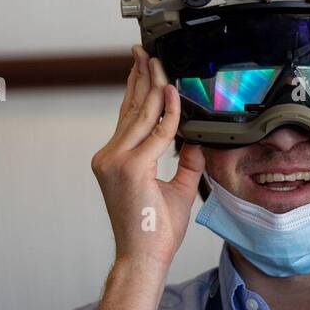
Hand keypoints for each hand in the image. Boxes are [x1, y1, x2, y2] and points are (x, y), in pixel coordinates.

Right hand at [91, 47, 205, 267]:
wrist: (143, 257)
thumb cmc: (154, 233)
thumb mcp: (176, 191)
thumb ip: (187, 164)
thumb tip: (199, 142)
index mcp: (114, 160)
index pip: (127, 117)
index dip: (136, 90)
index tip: (144, 69)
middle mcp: (110, 157)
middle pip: (130, 108)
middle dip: (140, 77)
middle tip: (147, 52)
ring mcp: (116, 161)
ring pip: (141, 115)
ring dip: (152, 86)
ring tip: (159, 63)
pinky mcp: (129, 167)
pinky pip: (156, 133)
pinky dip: (167, 113)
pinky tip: (173, 94)